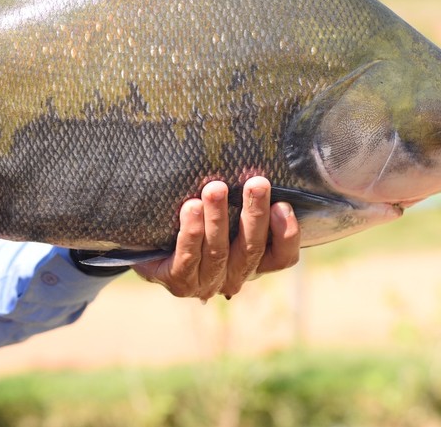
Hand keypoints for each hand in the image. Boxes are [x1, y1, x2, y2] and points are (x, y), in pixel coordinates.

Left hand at [133, 177, 299, 300]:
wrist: (154, 250)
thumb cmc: (199, 223)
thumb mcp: (227, 214)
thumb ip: (243, 199)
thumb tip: (260, 159)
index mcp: (254, 262)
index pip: (282, 257)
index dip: (287, 234)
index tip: (283, 204)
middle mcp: (235, 277)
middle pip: (251, 249)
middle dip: (255, 214)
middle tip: (257, 183)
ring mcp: (207, 282)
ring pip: (218, 251)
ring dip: (218, 218)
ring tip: (215, 188)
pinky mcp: (180, 282)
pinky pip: (188, 257)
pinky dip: (192, 231)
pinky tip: (191, 207)